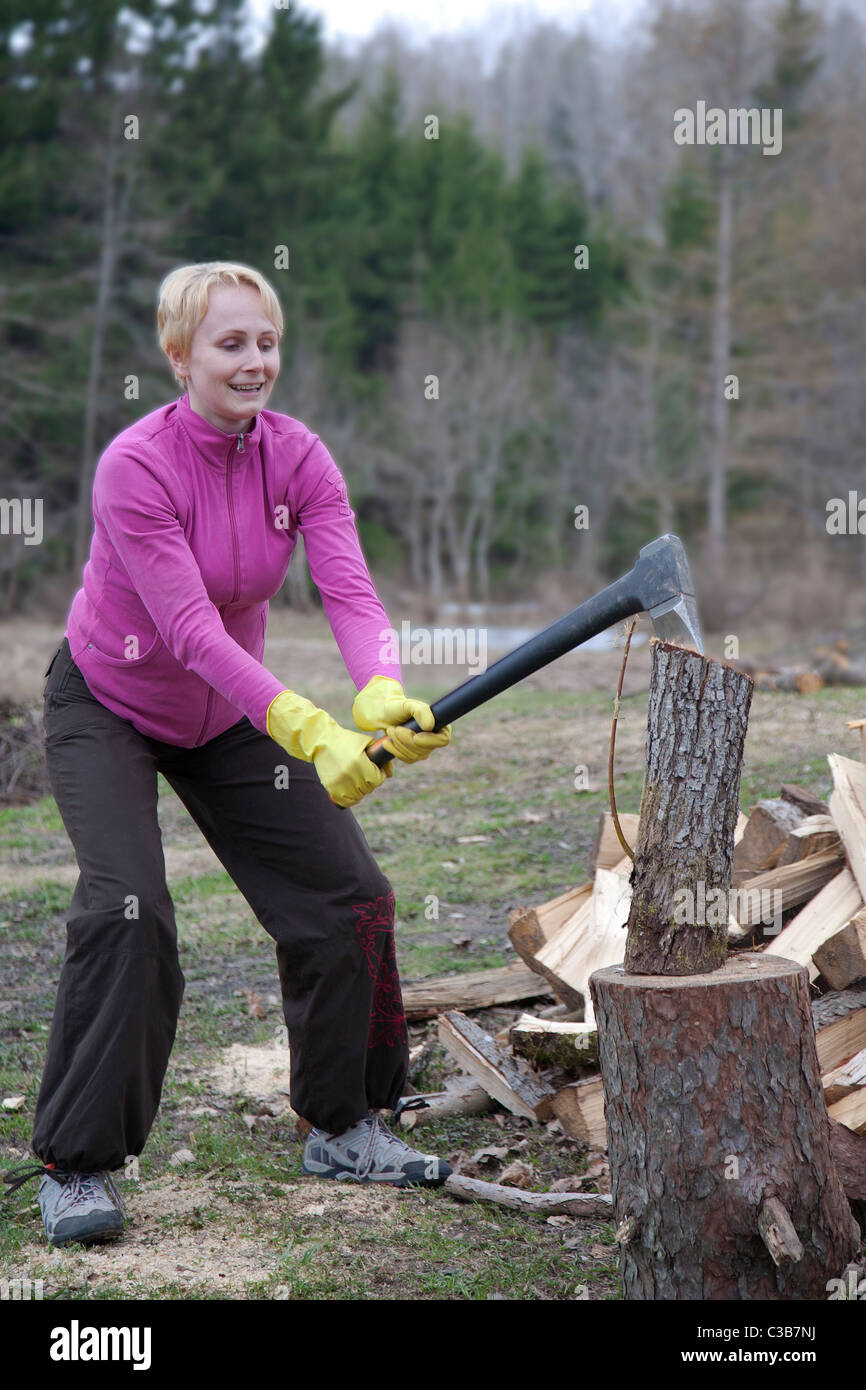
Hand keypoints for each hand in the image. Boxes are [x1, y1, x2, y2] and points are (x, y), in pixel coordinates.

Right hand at [266, 689, 392, 807]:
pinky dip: (351, 799)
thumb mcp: (366, 743)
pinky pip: (345, 801)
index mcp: (359, 762)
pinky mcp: (330, 787)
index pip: (377, 780)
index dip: (379, 776)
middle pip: (368, 788)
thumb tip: (390, 774)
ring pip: (358, 796)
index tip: (375, 771)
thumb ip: (381, 757)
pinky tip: (352, 792)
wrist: (322, 740)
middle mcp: (349, 773)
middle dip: (370, 782)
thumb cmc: (347, 740)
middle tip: (365, 774)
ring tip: (358, 781)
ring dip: (361, 791)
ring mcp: (339, 782)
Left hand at [353, 675, 451, 763]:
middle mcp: (435, 739)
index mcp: (439, 725)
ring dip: (398, 743)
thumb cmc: (398, 707)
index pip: (443, 740)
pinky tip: (387, 742)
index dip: (429, 741)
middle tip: (394, 728)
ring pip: (414, 756)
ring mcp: (425, 749)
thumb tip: (430, 726)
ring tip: (389, 730)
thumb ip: (420, 711)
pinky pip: (406, 759)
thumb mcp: (408, 705)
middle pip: (425, 750)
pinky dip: (394, 750)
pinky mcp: (413, 756)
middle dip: (406, 740)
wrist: (386, 715)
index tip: (415, 737)